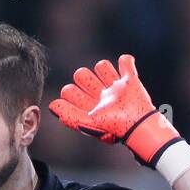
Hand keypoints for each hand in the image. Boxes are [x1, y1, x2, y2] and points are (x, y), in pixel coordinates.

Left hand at [49, 54, 180, 166]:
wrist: (137, 125)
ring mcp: (114, 87)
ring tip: (112, 83)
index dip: (70, 92)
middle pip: (82, 74)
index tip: (76, 98)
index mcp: (89, 105)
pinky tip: (126, 69)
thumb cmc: (113, 127)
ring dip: (104, 70)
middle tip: (94, 89)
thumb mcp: (88, 123)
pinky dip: (126, 62)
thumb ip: (69, 116)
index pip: (70, 90)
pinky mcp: (130, 80)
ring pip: (101, 66)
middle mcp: (100, 95)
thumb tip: (52, 105)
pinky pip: (126, 62)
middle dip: (84, 78)